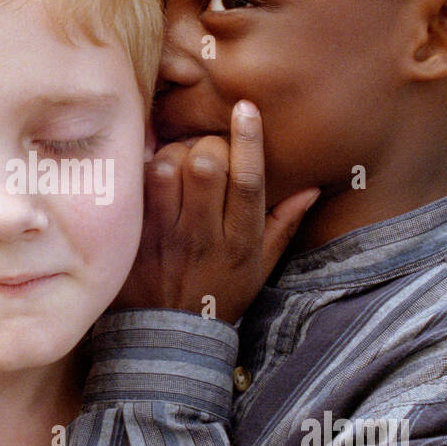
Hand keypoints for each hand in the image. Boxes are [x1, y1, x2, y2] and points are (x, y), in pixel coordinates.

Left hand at [116, 100, 318, 322]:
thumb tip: (310, 186)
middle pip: (207, 165)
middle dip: (208, 146)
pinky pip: (139, 187)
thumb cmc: (219, 294)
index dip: (248, 139)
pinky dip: (146, 171)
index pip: (250, 180)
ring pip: (168, 169)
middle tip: (205, 152)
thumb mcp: (261, 268)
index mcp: (241, 241)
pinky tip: (154, 177)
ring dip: (174, 155)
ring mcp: (166, 236)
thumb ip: (284, 224)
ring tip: (178, 165)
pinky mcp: (136, 237)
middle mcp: (205, 236)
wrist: (167, 338)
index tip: (246, 108)